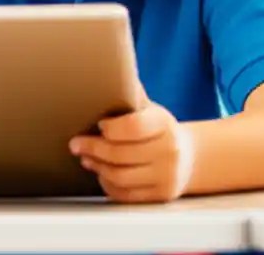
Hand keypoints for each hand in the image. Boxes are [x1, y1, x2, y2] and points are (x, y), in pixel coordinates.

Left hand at [69, 101, 194, 202]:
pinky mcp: (161, 195)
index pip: (133, 127)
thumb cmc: (157, 129)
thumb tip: (107, 68)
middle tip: (75, 144)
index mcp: (164, 124)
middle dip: (92, 148)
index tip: (98, 125)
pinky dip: (108, 184)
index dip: (111, 128)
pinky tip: (101, 174)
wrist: (188, 157)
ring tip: (86, 158)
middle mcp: (169, 150)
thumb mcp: (149, 109)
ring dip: (97, 167)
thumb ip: (130, 94)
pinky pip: (126, 195)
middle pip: (121, 154)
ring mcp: (167, 176)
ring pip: (121, 177)